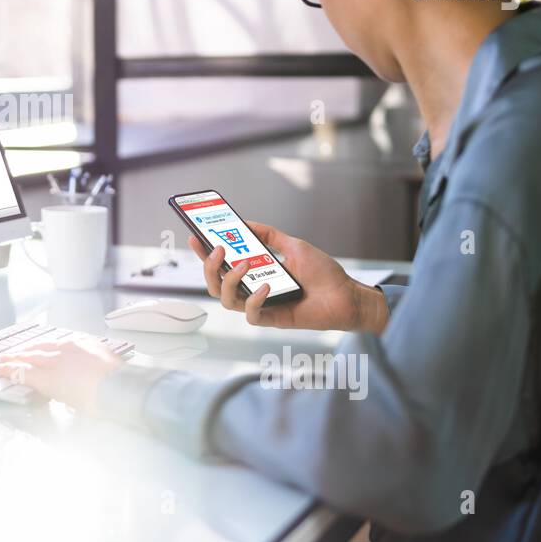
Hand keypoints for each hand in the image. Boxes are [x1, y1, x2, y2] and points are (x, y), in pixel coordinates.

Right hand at [0, 336, 125, 411]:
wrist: (121, 387)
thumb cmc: (98, 402)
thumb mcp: (73, 406)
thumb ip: (59, 395)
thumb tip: (56, 391)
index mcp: (51, 379)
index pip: (24, 373)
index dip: (10, 371)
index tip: (0, 370)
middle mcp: (57, 360)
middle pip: (30, 356)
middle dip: (15, 357)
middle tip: (4, 357)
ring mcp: (71, 348)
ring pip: (45, 345)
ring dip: (31, 347)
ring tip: (23, 349)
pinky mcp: (85, 342)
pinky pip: (63, 340)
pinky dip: (52, 343)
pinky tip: (50, 343)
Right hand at [190, 222, 387, 333]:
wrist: (347, 295)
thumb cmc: (323, 274)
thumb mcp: (293, 245)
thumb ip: (268, 235)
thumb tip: (245, 222)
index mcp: (254, 273)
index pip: (221, 265)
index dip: (203, 253)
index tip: (194, 236)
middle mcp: (252, 289)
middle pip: (214, 284)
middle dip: (208, 266)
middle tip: (217, 249)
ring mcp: (261, 305)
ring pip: (226, 299)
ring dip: (229, 280)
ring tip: (244, 264)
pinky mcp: (272, 319)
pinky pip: (251, 314)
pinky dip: (254, 299)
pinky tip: (266, 286)